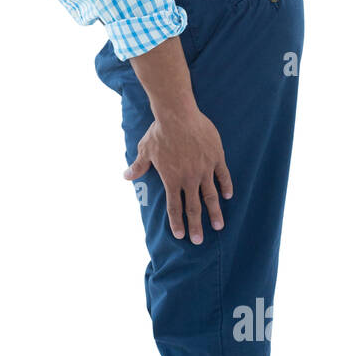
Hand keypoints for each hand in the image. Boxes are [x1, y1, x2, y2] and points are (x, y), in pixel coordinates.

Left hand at [123, 109, 232, 243]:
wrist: (177, 114)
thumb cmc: (159, 132)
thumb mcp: (145, 150)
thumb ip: (138, 166)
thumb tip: (126, 176)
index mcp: (171, 179)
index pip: (174, 206)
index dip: (177, 222)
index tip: (181, 235)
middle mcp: (189, 178)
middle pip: (193, 207)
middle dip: (196, 225)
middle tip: (199, 241)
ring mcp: (204, 168)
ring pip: (211, 195)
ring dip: (215, 212)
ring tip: (219, 226)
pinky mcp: (216, 157)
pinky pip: (223, 175)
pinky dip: (226, 186)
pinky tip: (229, 196)